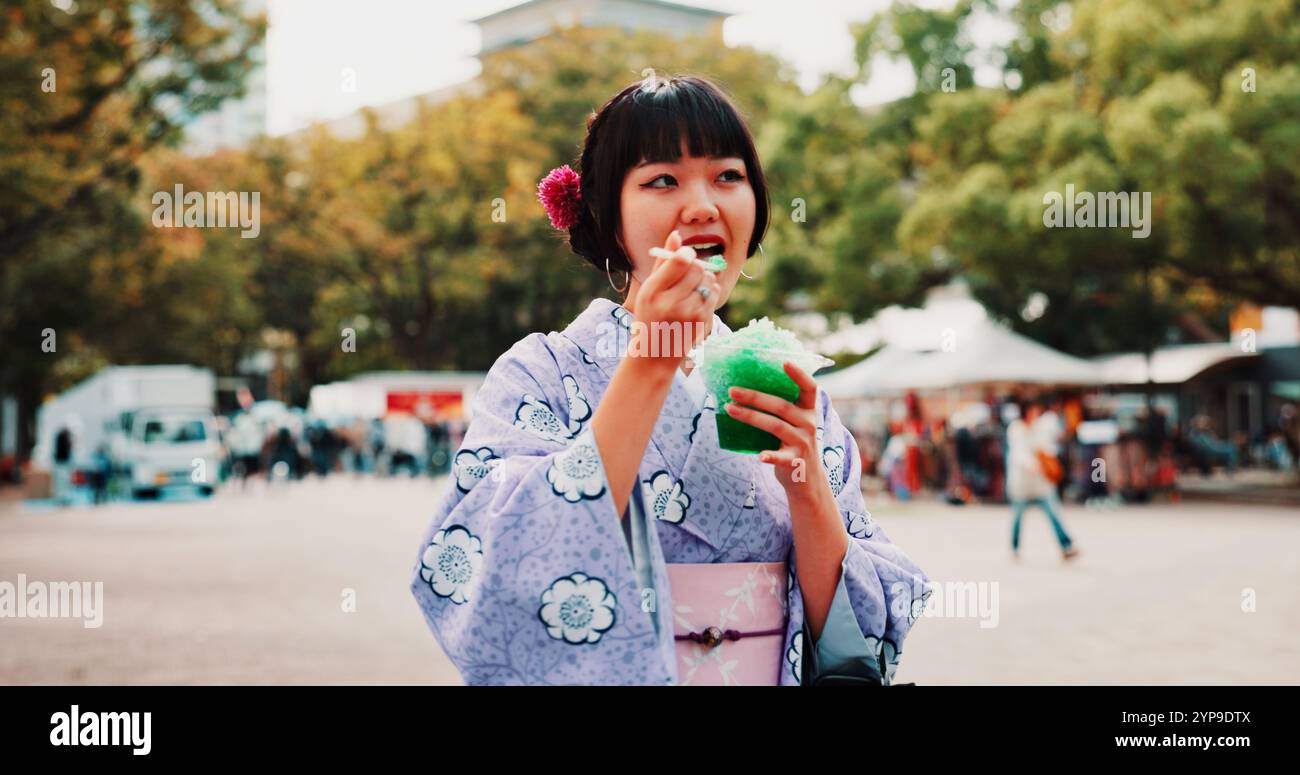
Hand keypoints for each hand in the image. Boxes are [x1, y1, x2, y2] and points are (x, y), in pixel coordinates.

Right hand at [630, 229, 720, 366]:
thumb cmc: (650, 317)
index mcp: (652, 292)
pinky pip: (713, 295)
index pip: (679, 261)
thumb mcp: (649, 290)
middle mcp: (669, 303)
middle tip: (688, 275)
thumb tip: (676, 235)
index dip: (687, 254)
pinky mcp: (701, 322)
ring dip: (703, 280)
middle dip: (696, 267)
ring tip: (691, 291)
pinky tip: (696, 303)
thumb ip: (663, 262)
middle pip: (697, 269)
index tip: (685, 257)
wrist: (654, 356)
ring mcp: (687, 315)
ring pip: (708, 281)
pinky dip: (708, 294)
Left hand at [723, 362, 828, 499]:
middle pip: (781, 406)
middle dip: (755, 397)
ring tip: (730, 409)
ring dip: (751, 417)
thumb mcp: (793, 425)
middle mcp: (808, 424)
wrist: (807, 481)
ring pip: (775, 426)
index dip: (799, 375)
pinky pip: (781, 457)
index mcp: (808, 411)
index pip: (809, 388)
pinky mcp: (796, 463)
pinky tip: (759, 456)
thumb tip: (743, 391)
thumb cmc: (792, 445)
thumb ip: (779, 410)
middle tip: (732, 390)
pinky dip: (771, 456)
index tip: (784, 362)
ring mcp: (803, 443)